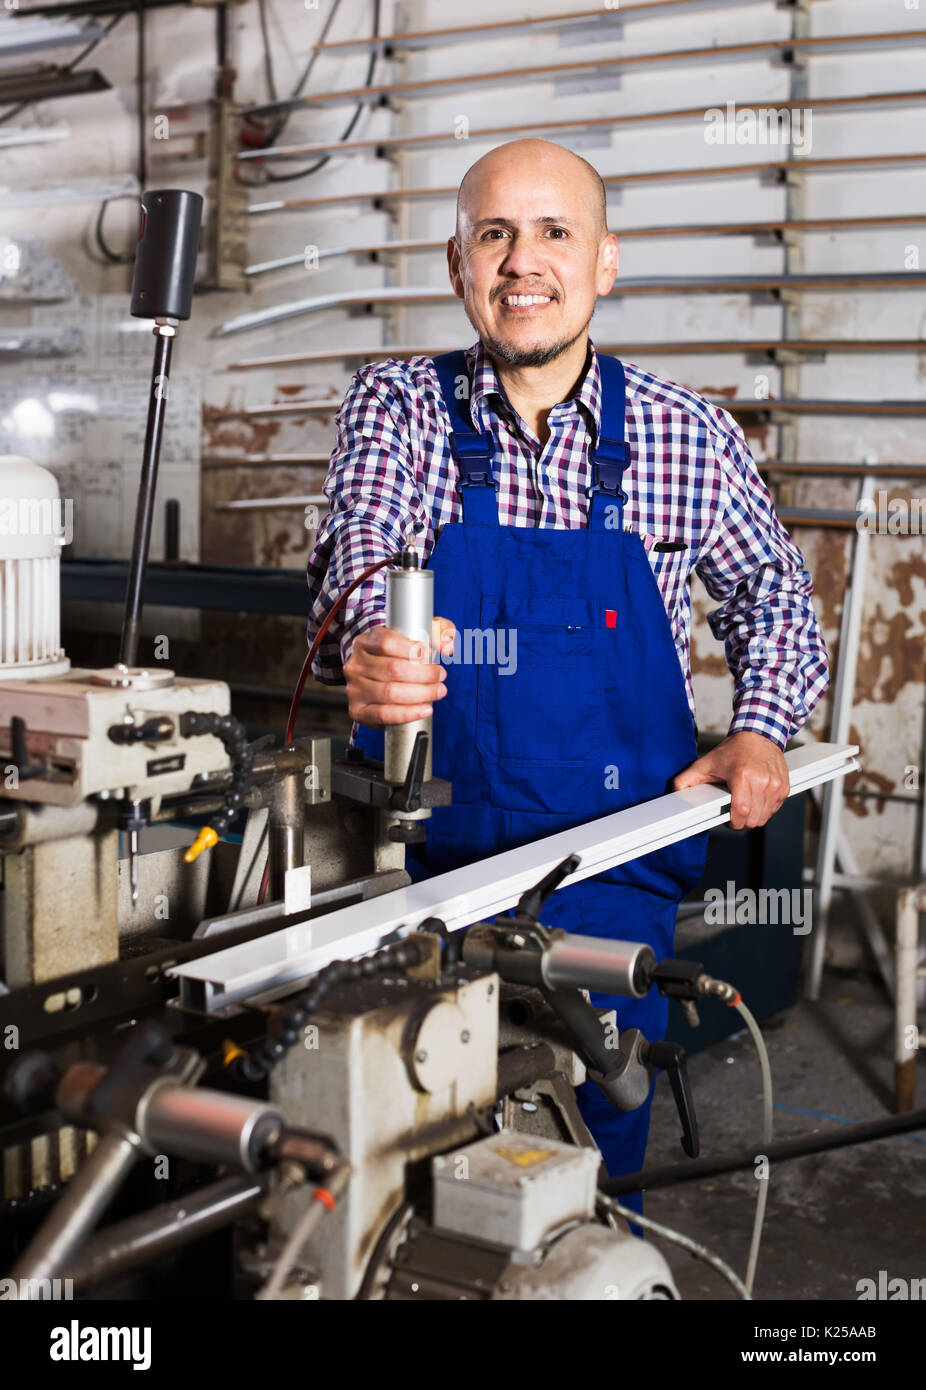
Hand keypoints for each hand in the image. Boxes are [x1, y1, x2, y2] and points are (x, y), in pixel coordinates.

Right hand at [344, 617, 455, 727]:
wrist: (375, 676)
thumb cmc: (398, 655)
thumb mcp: (416, 634)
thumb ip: (438, 631)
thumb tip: (447, 645)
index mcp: (366, 642)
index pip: (387, 642)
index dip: (412, 649)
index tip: (429, 654)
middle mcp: (356, 665)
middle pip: (393, 669)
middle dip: (424, 674)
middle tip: (441, 676)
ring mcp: (355, 689)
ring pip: (390, 692)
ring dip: (421, 693)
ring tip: (437, 691)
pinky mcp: (358, 710)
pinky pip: (383, 714)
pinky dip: (408, 713)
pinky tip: (425, 709)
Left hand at [671, 730, 788, 829]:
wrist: (758, 735)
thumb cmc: (733, 750)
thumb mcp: (706, 763)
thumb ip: (687, 779)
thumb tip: (674, 791)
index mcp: (742, 776)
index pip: (741, 812)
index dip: (734, 822)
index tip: (729, 821)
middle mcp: (762, 780)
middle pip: (754, 819)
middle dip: (743, 821)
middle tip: (735, 812)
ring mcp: (775, 784)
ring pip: (765, 816)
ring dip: (754, 816)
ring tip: (745, 804)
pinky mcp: (784, 786)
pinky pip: (775, 808)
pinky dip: (765, 809)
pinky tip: (756, 798)